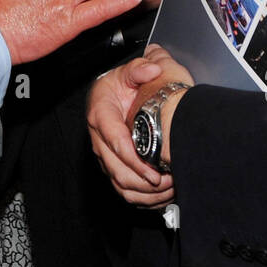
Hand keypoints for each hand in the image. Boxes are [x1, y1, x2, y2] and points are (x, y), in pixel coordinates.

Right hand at [87, 45, 193, 206]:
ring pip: (120, 184)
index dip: (133, 158)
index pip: (114, 140)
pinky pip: (123, 189)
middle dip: (143, 181)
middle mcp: (99, 139)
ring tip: (168, 189)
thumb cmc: (118, 86)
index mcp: (101, 114)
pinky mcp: (112, 166)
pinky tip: (161, 195)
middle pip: (117, 169)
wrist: (110, 95)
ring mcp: (105, 155)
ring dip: (144, 193)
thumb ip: (139, 69)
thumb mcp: (127, 72)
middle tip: (167, 182)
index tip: (152, 170)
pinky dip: (142, 198)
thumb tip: (153, 69)